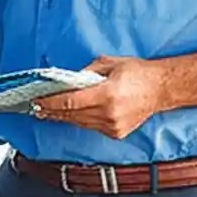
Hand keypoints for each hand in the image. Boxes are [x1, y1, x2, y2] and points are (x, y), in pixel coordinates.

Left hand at [32, 56, 168, 139]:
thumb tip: (69, 81)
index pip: (70, 102)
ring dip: (63, 117)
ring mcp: (113, 126)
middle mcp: (109, 114)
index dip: (51, 103)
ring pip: (80, 123)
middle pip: (72, 115)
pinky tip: (69, 116)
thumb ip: (87, 73)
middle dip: (52, 111)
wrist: (161, 89)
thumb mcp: (109, 64)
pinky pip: (91, 126)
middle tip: (35, 108)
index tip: (37, 102)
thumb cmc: (137, 73)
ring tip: (47, 112)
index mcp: (107, 95)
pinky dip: (80, 120)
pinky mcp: (116, 133)